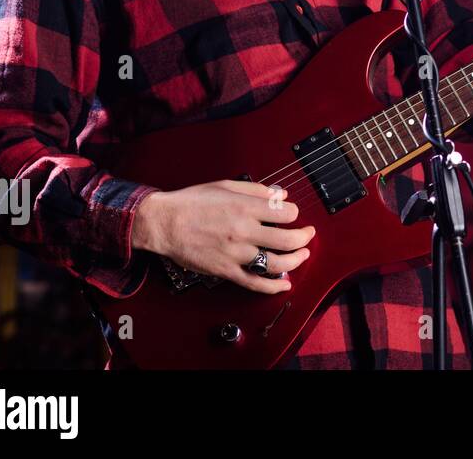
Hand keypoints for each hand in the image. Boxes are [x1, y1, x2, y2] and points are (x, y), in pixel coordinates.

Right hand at [132, 180, 314, 294]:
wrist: (164, 222)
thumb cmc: (192, 202)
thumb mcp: (226, 186)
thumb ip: (257, 190)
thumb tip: (280, 194)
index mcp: (246, 208)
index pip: (286, 213)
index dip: (294, 213)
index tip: (292, 214)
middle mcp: (245, 231)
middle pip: (288, 240)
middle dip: (304, 238)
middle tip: (308, 235)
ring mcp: (236, 253)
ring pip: (276, 264)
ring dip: (296, 261)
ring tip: (303, 255)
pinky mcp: (226, 270)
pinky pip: (254, 283)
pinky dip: (272, 287)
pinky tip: (284, 285)